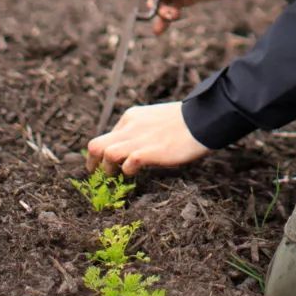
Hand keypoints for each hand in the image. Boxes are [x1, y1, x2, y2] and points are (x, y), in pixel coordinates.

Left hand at [87, 102, 208, 175]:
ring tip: (117, 178)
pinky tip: (136, 173)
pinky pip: (127, 164)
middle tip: (100, 177)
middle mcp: (129, 127)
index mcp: (131, 117)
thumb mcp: (154, 121)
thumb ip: (141, 131)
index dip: (103, 154)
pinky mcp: (147, 152)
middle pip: (95, 146)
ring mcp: (137, 139)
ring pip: (106, 154)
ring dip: (108, 170)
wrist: (202, 119)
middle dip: (94, 164)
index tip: (107, 166)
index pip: (106, 137)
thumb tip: (133, 150)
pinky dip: (127, 172)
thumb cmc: (184, 122)